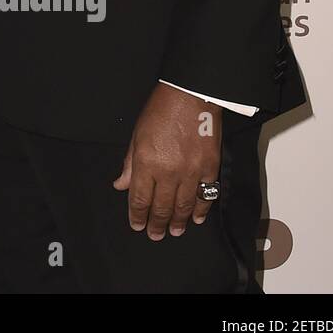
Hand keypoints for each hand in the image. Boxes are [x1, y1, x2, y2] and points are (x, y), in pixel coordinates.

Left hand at [112, 81, 221, 240]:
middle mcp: (169, 171)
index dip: (138, 215)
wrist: (191, 96)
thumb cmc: (160, 111)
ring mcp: (191, 172)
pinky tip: (197, 218)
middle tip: (155, 235)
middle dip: (157, 223)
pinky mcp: (210, 169)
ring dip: (179, 221)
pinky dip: (201, 210)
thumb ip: (130, 164)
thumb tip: (121, 185)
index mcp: (146, 162)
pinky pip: (205, 196)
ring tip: (174, 231)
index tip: (137, 225)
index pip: (140, 198)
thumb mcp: (136, 135)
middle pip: (162, 206)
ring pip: (184, 206)